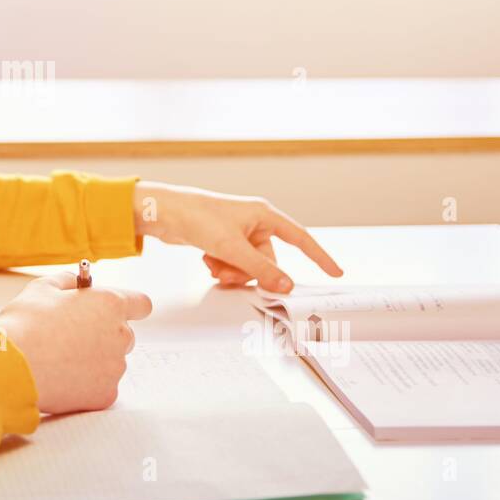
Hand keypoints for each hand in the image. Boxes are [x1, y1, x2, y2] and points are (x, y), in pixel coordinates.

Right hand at [0, 272, 151, 414]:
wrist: (10, 369)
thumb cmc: (25, 324)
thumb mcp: (41, 288)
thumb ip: (66, 281)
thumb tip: (75, 282)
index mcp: (110, 304)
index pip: (141, 304)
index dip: (128, 306)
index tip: (113, 310)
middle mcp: (120, 335)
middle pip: (124, 335)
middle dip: (105, 334)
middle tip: (73, 336)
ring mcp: (115, 368)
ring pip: (112, 362)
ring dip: (95, 360)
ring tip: (61, 360)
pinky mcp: (106, 395)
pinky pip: (102, 387)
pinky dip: (87, 385)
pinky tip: (62, 379)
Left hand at [132, 180, 342, 292]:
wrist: (164, 213)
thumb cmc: (197, 217)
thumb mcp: (232, 248)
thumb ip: (262, 270)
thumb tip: (287, 286)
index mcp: (264, 215)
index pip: (300, 238)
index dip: (319, 256)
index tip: (336, 272)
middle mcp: (254, 222)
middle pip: (268, 260)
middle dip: (249, 272)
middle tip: (228, 272)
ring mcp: (238, 233)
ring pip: (249, 266)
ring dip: (233, 272)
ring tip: (213, 265)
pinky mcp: (223, 241)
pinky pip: (234, 264)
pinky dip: (222, 268)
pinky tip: (207, 262)